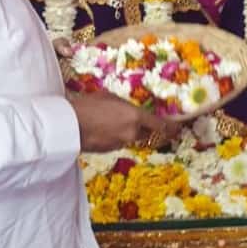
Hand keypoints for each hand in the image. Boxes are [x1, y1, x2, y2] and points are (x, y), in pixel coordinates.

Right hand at [66, 90, 180, 153]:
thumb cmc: (88, 105)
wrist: (69, 126)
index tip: (177, 128)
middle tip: (142, 122)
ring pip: (132, 138)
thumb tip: (129, 108)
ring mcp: (122, 143)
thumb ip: (124, 105)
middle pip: (148, 133)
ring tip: (113, 122)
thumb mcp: (109, 97)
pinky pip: (120, 142)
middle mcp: (132, 132)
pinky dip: (117, 137)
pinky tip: (104, 129)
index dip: (171, 127)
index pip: (160, 125)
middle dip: (147, 128)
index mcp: (135, 116)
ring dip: (129, 132)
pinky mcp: (111, 150)